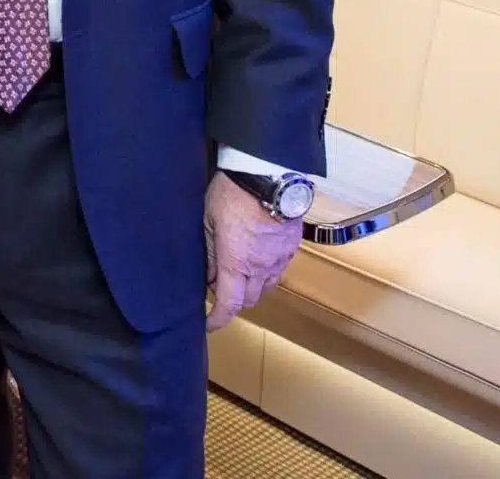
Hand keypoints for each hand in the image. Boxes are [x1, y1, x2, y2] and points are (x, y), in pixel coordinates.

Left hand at [205, 172, 301, 331]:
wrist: (268, 175)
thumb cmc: (233, 194)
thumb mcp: (208, 220)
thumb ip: (210, 252)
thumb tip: (210, 275)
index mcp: (236, 263)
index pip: (229, 304)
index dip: (218, 319)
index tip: (209, 324)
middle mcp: (260, 266)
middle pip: (250, 299)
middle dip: (234, 301)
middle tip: (219, 287)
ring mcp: (279, 258)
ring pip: (267, 286)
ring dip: (252, 286)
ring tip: (239, 271)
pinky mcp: (291, 246)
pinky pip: (279, 268)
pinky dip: (267, 271)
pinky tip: (257, 256)